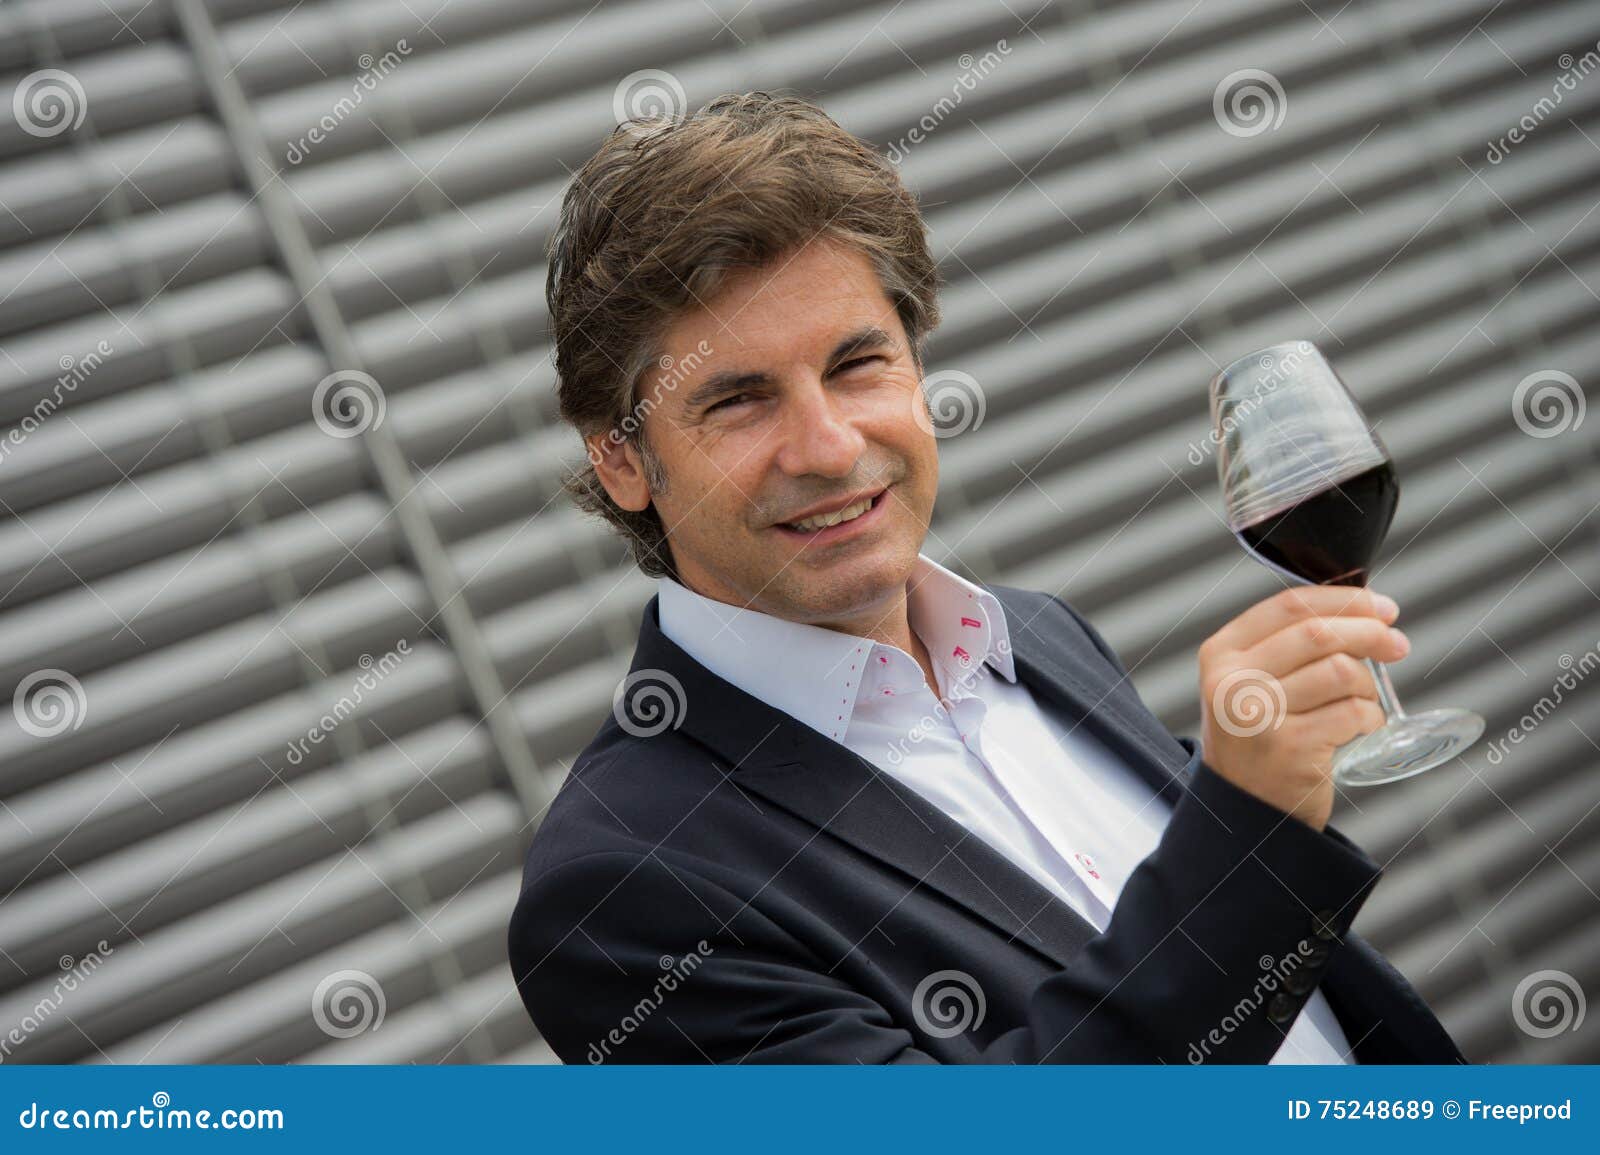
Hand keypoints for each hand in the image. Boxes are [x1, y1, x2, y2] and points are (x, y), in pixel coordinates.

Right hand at [1197, 585, 1408, 831]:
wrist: (1244, 809)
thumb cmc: (1259, 738)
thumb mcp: (1250, 683)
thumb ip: (1286, 645)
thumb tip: (1364, 611)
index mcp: (1220, 654)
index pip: (1289, 605)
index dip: (1344, 599)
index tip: (1381, 607)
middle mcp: (1232, 681)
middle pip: (1318, 633)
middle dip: (1370, 633)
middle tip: (1397, 645)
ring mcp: (1258, 716)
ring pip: (1341, 672)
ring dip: (1369, 685)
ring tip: (1365, 701)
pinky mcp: (1290, 749)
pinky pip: (1353, 714)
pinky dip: (1371, 717)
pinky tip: (1363, 727)